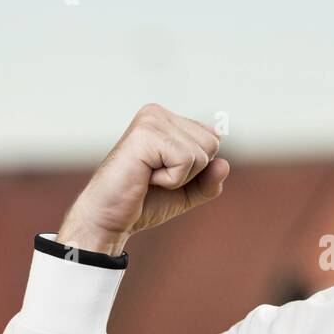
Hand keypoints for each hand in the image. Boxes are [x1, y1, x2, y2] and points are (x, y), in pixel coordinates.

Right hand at [57, 104, 229, 254]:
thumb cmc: (144, 202)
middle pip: (212, 144)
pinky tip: (146, 178)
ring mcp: (151, 120)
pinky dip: (171, 180)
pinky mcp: (145, 134)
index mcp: (167, 120)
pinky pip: (186, 160)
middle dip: (191, 172)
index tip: (165, 175)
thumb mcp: (187, 192)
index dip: (197, 169)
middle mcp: (158, 113)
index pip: (213, 139)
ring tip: (149, 178)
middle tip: (156, 178)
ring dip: (180, 177)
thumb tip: (224, 164)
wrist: (110, 219)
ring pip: (202, 154)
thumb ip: (210, 180)